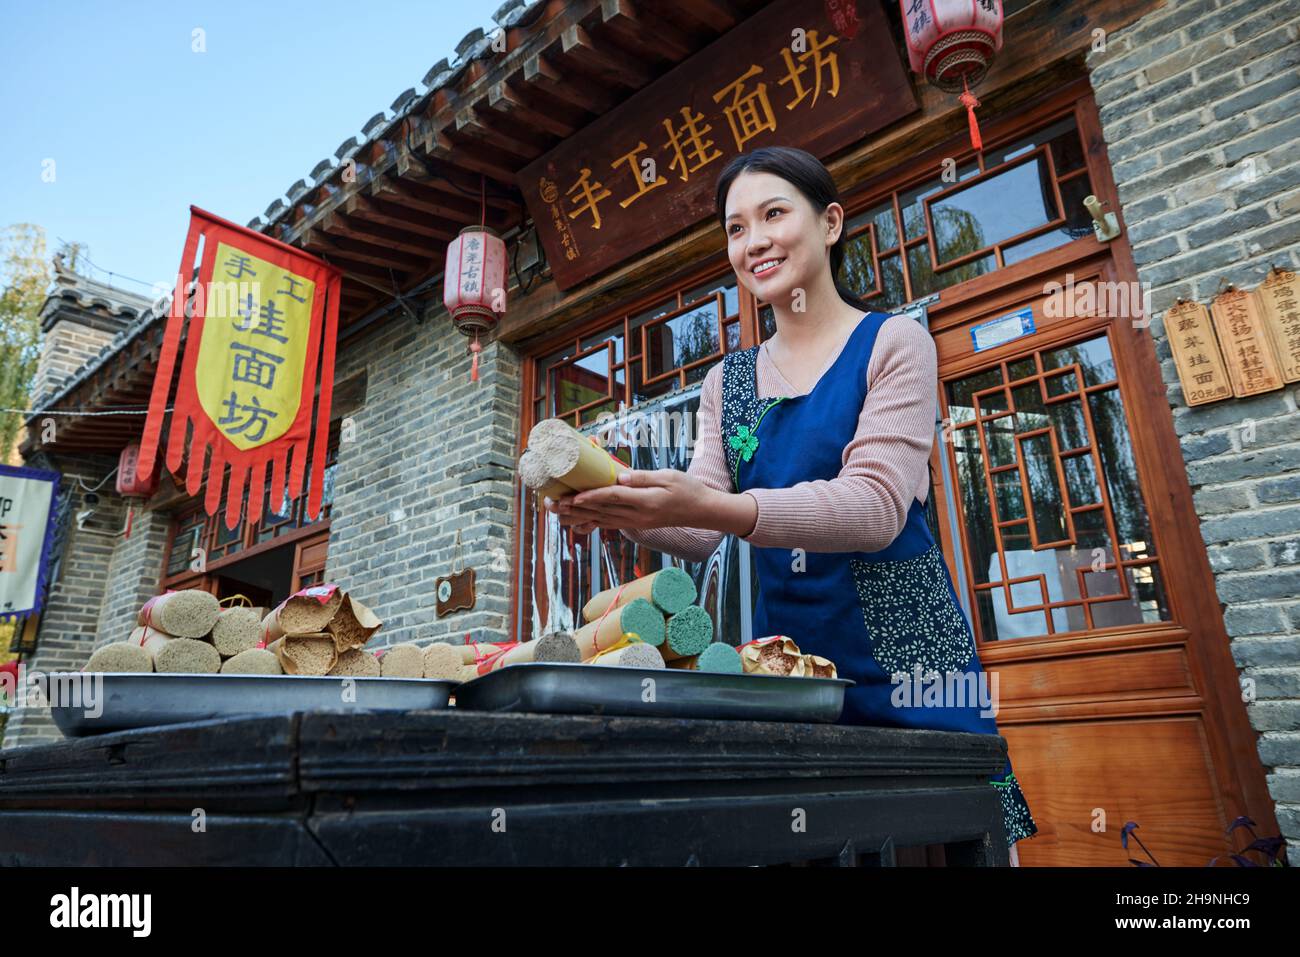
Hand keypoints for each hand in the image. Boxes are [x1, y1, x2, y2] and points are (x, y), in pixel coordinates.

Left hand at [543, 469, 717, 533]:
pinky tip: (578, 522)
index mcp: (646, 502)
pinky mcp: (636, 524)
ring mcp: (636, 523)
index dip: (592, 496)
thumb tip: (620, 476)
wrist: (701, 511)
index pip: (613, 498)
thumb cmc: (687, 489)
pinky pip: (609, 524)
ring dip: (578, 516)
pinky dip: (592, 522)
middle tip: (552, 504)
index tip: (573, 496)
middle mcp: (637, 517)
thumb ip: (643, 477)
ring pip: (601, 520)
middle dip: (575, 508)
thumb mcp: (668, 476)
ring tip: (557, 513)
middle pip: (601, 511)